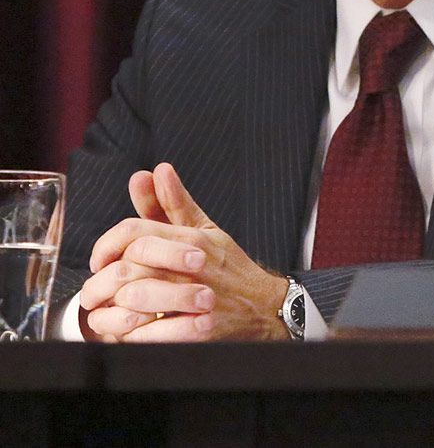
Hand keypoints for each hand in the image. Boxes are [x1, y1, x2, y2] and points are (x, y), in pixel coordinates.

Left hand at [78, 163, 290, 341]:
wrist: (263, 305)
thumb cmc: (228, 267)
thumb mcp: (204, 229)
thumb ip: (174, 202)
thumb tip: (156, 170)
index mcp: (191, 238)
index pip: (132, 232)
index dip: (106, 245)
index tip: (101, 260)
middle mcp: (192, 264)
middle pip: (129, 265)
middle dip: (104, 280)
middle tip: (98, 290)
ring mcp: (195, 297)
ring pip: (135, 297)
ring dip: (114, 306)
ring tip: (110, 310)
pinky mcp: (197, 329)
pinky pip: (150, 332)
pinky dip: (133, 333)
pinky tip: (131, 330)